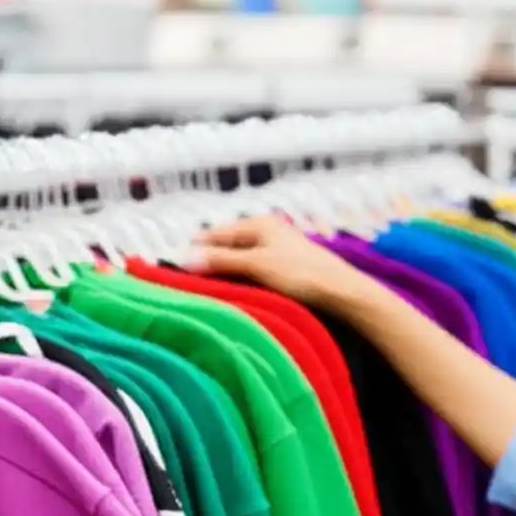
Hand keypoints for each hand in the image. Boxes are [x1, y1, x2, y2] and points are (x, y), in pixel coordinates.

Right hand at [189, 216, 369, 310]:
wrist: (342, 291)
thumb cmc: (301, 274)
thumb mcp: (257, 265)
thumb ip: (222, 260)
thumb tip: (185, 257)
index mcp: (260, 224)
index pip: (216, 233)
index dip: (195, 249)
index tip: (173, 266)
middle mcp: (268, 231)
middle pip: (228, 246)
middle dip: (209, 261)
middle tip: (187, 281)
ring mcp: (278, 248)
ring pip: (241, 259)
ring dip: (226, 272)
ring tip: (207, 289)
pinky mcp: (287, 266)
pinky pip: (255, 270)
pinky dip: (243, 278)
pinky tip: (236, 292)